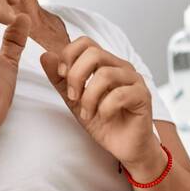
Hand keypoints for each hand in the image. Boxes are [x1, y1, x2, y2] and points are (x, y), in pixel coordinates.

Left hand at [40, 31, 162, 175]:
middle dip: (76, 76)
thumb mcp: (74, 101)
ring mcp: (135, 80)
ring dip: (89, 98)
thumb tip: (45, 56)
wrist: (125, 147)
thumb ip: (60, 79)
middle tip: (73, 98)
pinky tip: (104, 117)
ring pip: (105, 74)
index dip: (69, 55)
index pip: (86, 42)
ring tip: (87, 113)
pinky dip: (105, 108)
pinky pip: (120, 94)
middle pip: (94, 53)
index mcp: (106, 64)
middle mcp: (122, 67)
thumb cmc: (105, 123)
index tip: (62, 76)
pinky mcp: (143, 96)